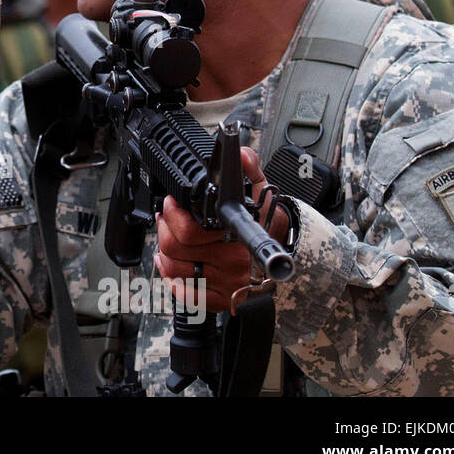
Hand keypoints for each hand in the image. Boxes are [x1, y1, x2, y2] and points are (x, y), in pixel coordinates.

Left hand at [153, 147, 289, 311]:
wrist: (290, 257)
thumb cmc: (270, 225)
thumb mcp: (263, 192)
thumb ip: (249, 169)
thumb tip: (239, 154)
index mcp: (236, 235)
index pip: (190, 230)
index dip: (173, 215)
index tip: (171, 204)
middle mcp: (231, 262)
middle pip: (175, 247)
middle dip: (164, 227)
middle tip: (167, 215)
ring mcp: (226, 283)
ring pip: (174, 268)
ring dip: (164, 250)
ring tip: (168, 236)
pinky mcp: (222, 300)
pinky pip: (185, 293)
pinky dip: (172, 278)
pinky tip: (171, 263)